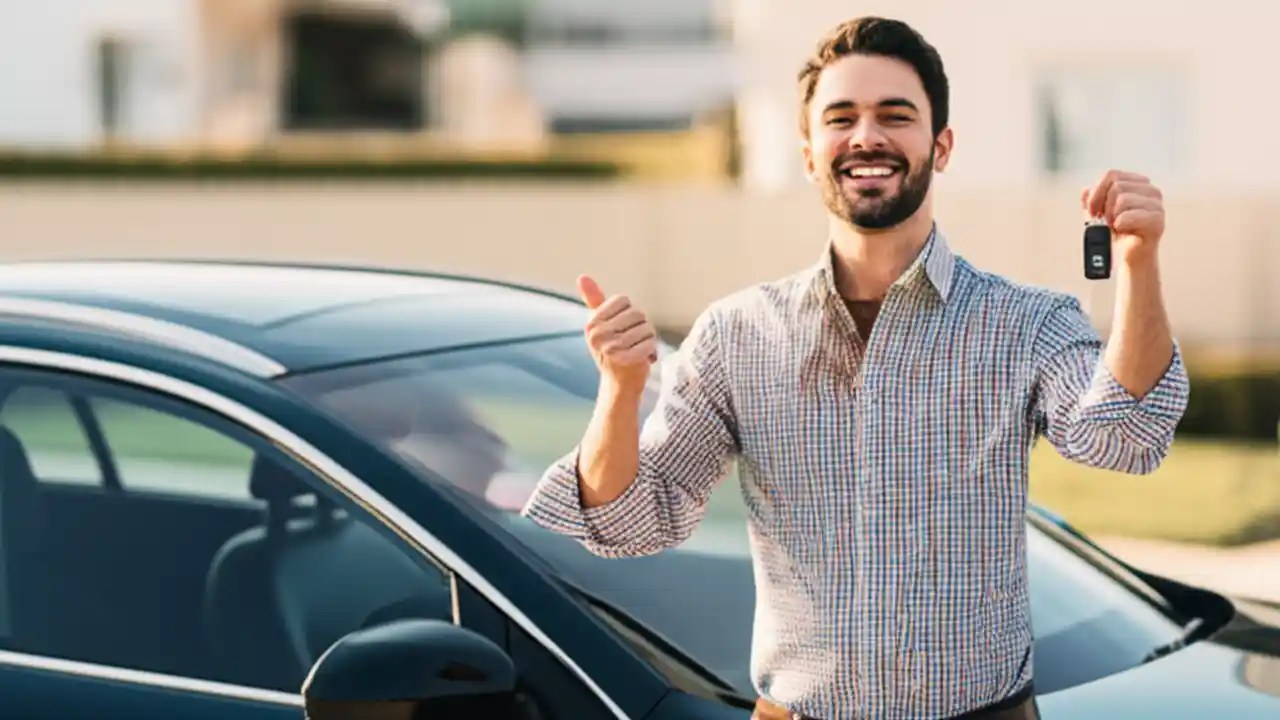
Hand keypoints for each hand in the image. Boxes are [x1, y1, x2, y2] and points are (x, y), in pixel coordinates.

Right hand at [577, 275, 657, 391]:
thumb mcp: (601, 324)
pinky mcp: (626, 360)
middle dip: (642, 326)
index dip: (629, 313)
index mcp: (592, 324)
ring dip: (648, 339)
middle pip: (637, 313)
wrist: (619, 384)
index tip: (622, 328)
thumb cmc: (612, 349)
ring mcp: (611, 348)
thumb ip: (593, 299)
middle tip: (634, 342)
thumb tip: (582, 276)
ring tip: (638, 350)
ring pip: (646, 328)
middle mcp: (598, 335)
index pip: (623, 300)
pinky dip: (652, 351)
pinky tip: (645, 359)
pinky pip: (651, 344)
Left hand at [1082, 170, 1165, 265]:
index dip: (1097, 192)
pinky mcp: (1157, 222)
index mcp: (1138, 184)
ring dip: (1112, 217)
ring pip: (1122, 199)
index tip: (1093, 210)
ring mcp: (1157, 206)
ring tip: (1116, 226)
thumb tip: (1086, 190)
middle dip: (1104, 207)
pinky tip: (1122, 230)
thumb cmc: (1117, 234)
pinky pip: (1128, 215)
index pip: (1112, 175)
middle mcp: (1151, 191)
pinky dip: (1119, 224)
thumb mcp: (1099, 214)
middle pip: (1116, 186)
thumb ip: (1091, 200)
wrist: (1128, 257)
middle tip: (1106, 222)